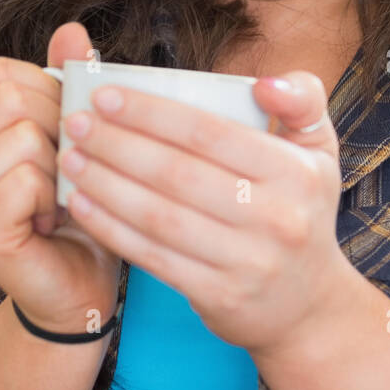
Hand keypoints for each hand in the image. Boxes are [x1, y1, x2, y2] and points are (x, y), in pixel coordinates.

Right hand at [0, 21, 121, 336]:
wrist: (80, 288)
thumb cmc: (81, 209)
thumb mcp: (81, 136)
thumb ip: (70, 83)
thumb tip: (71, 30)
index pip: (0, 74)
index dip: (49, 94)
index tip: (64, 136)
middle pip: (10, 100)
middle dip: (59, 129)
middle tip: (67, 171)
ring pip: (21, 138)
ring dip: (61, 169)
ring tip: (59, 199)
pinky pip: (25, 182)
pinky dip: (55, 198)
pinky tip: (52, 222)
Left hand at [57, 71, 352, 355]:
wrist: (309, 306)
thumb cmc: (301, 209)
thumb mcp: (319, 150)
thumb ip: (302, 100)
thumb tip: (263, 83)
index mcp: (297, 172)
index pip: (210, 133)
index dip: (152, 113)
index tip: (105, 95)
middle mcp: (276, 218)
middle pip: (178, 173)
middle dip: (117, 143)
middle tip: (75, 121)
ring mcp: (247, 261)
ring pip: (159, 216)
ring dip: (105, 183)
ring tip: (70, 157)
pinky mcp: (219, 296)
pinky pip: (154, 256)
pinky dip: (112, 228)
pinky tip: (81, 203)